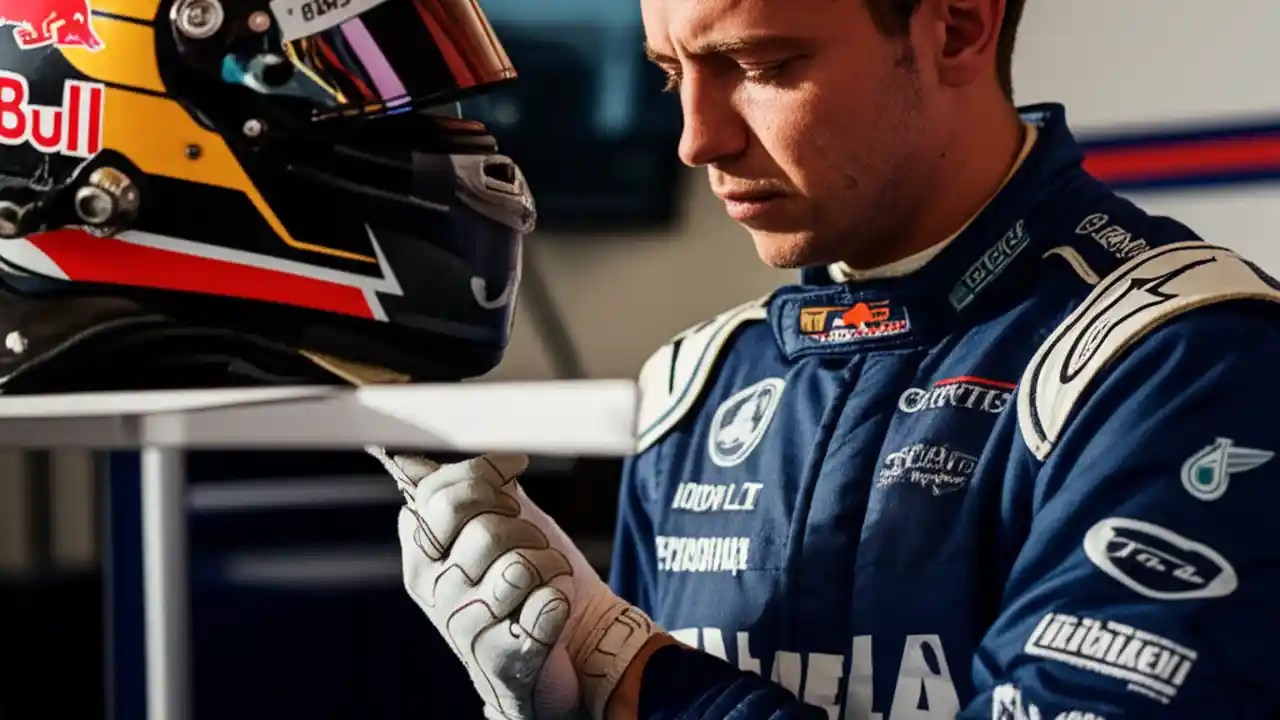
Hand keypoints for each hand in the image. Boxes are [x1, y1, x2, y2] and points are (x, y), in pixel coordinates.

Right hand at [371, 449, 659, 719]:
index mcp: (421, 553)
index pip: (439, 496)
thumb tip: (426, 448)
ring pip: (519, 568)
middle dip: (523, 527)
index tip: (514, 473)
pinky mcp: (504, 658)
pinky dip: (561, 599)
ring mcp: (465, 628)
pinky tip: (551, 609)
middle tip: (533, 541)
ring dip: (548, 565)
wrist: (566, 645)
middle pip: (484, 529)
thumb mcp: (491, 524)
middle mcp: (434, 591)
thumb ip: (467, 486)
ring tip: (545, 577)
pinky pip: (547, 604)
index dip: (485, 475)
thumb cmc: (523, 579)